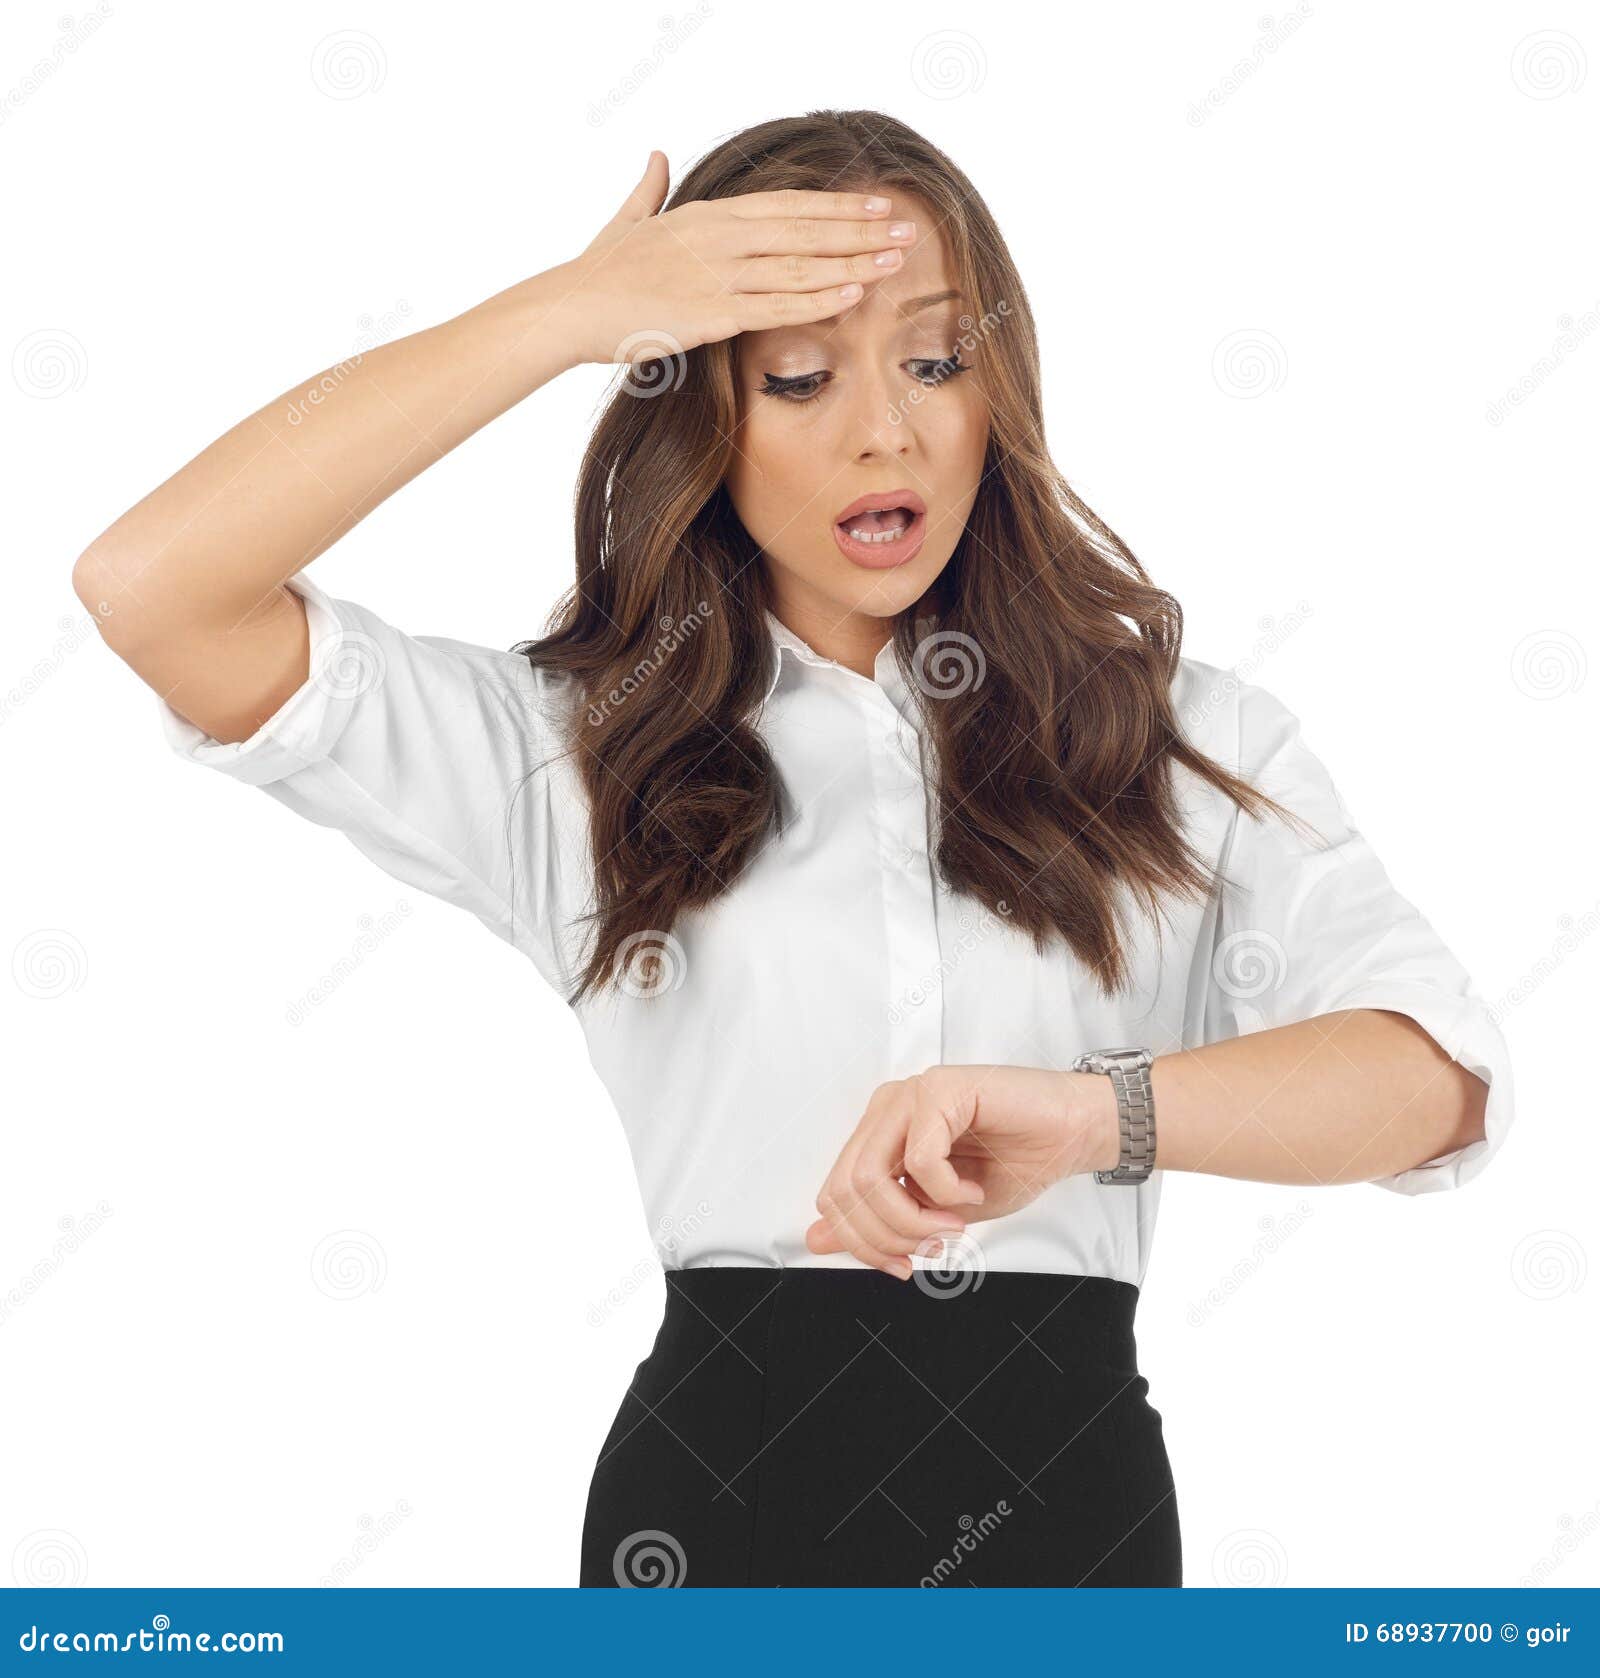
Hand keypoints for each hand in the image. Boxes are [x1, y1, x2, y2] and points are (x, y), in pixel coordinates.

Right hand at [558, 150, 915, 366]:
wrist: (569, 307)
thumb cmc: (597, 272)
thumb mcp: (628, 220)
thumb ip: (650, 188)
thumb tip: (655, 155)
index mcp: (708, 215)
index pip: (787, 205)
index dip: (835, 207)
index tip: (875, 206)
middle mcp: (720, 237)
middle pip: (805, 230)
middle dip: (860, 232)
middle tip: (908, 231)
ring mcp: (718, 275)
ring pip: (800, 266)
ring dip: (852, 265)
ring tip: (894, 264)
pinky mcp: (713, 314)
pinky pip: (776, 307)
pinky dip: (817, 300)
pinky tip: (851, 296)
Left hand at [804, 1065, 1120, 1278]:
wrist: (1073, 1132)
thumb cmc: (1017, 1162)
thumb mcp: (939, 1209)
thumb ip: (882, 1221)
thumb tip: (818, 1240)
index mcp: (880, 1133)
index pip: (834, 1195)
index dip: (862, 1244)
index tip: (904, 1264)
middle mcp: (887, 1109)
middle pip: (844, 1189)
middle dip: (885, 1237)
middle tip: (931, 1247)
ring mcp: (910, 1095)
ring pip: (870, 1176)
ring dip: (912, 1218)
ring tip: (952, 1222)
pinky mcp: (939, 1089)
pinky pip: (919, 1159)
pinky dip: (947, 1191)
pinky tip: (974, 1189)